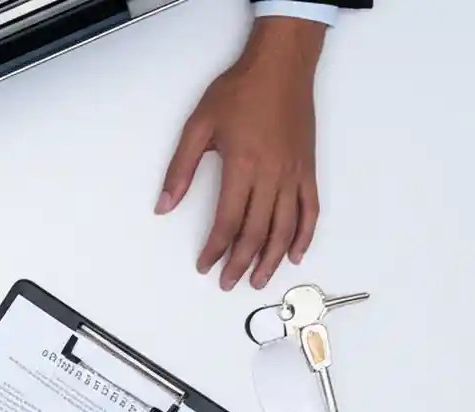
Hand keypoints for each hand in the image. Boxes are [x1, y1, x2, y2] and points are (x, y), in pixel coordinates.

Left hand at [157, 18, 326, 290]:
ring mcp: (294, 174)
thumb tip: (165, 205)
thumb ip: (180, 169)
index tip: (205, 264)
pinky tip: (294, 254)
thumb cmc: (239, 92)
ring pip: (285, 228)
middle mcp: (271, 176)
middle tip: (229, 282)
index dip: (215, 249)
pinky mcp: (308, 170)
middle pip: (256, 232)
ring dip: (271, 258)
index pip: (227, 222)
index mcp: (242, 167)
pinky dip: (303, 236)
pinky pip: (310, 210)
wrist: (280, 66)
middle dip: (241, 263)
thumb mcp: (198, 126)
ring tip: (259, 280)